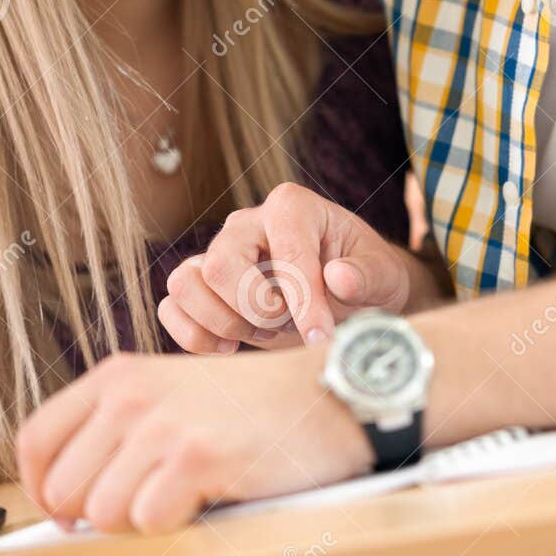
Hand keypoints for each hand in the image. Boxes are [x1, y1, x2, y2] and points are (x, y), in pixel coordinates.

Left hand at [16, 346, 370, 533]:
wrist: (330, 395)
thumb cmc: (255, 408)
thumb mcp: (173, 395)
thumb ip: (118, 433)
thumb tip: (67, 507)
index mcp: (116, 377)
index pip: (35, 442)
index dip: (43, 490)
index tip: (69, 513)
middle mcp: (130, 396)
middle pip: (64, 490)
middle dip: (97, 516)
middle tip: (145, 507)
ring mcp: (162, 425)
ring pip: (103, 515)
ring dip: (142, 523)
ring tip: (184, 497)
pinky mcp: (197, 457)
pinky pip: (150, 523)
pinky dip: (179, 525)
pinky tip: (211, 496)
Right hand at [157, 183, 412, 353]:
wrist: (351, 296)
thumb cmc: (365, 277)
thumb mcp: (383, 275)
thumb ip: (366, 275)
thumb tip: (339, 277)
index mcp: (292, 207)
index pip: (283, 247)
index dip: (301, 298)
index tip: (321, 335)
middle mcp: (247, 224)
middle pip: (219, 264)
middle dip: (255, 310)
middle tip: (288, 325)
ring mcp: (219, 254)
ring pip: (185, 283)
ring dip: (224, 322)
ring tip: (263, 334)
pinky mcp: (203, 288)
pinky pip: (171, 308)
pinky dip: (195, 336)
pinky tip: (231, 347)